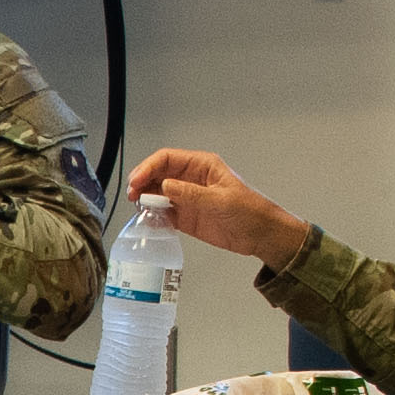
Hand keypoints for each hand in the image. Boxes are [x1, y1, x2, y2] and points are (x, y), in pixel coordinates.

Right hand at [127, 148, 309, 265]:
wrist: (261, 235)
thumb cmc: (251, 211)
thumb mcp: (221, 200)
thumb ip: (191, 193)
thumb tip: (165, 186)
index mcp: (202, 166)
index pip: (167, 159)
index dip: (149, 167)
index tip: (137, 181)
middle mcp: (191, 179)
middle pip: (157, 174)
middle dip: (142, 182)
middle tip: (133, 195)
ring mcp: (186, 198)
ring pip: (156, 193)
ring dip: (144, 200)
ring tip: (139, 209)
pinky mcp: (185, 216)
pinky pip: (162, 213)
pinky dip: (152, 217)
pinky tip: (149, 221)